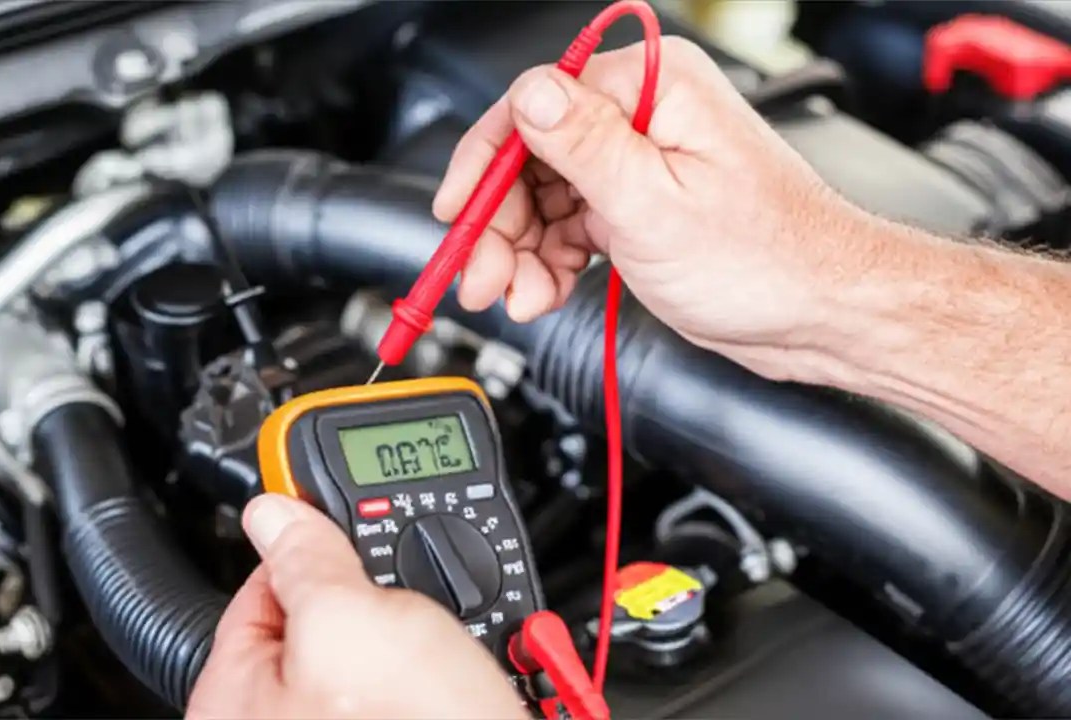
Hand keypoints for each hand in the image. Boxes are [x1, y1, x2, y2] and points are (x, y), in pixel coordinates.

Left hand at [185, 494, 525, 719]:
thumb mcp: (356, 624)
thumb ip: (307, 562)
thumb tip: (272, 511)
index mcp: (234, 701)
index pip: (261, 587)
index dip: (314, 544)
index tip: (349, 519)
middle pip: (323, 622)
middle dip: (380, 600)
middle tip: (420, 601)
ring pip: (379, 657)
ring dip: (424, 639)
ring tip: (455, 653)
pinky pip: (413, 692)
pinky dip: (444, 677)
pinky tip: (469, 682)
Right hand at [436, 38, 866, 378]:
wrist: (822, 314)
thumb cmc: (768, 260)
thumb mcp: (654, 203)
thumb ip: (581, 144)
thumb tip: (528, 93)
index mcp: (650, 88)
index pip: (533, 107)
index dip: (484, 165)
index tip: (458, 212)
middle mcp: (643, 115)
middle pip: (531, 159)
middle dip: (501, 224)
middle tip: (481, 276)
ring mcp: (640, 162)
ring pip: (545, 198)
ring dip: (521, 253)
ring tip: (518, 297)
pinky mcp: (640, 205)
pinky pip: (570, 225)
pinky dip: (549, 263)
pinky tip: (544, 291)